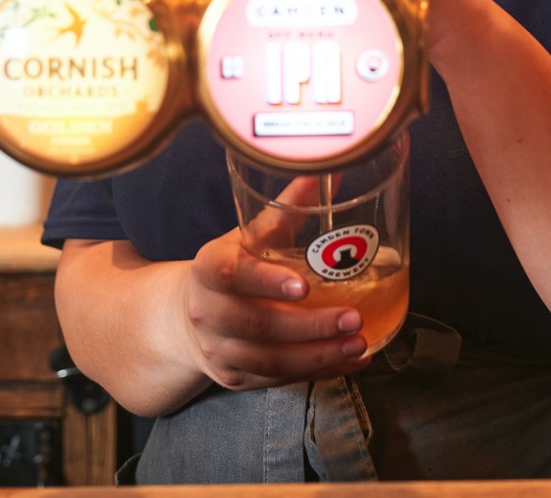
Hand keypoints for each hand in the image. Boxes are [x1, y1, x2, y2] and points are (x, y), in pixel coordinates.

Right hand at [178, 186, 370, 390]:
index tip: (305, 285)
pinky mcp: (234, 378)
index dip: (266, 281)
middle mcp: (207, 312)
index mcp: (208, 269)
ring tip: (359, 343)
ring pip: (270, 361)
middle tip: (353, 318)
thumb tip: (324, 169)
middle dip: (310, 326)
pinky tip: (351, 362)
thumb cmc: (233, 267)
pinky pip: (278, 381)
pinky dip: (319, 373)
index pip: (231, 275)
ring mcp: (219, 350)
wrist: (190, 315)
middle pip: (258, 324)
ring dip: (319, 356)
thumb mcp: (249, 236)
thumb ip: (286, 208)